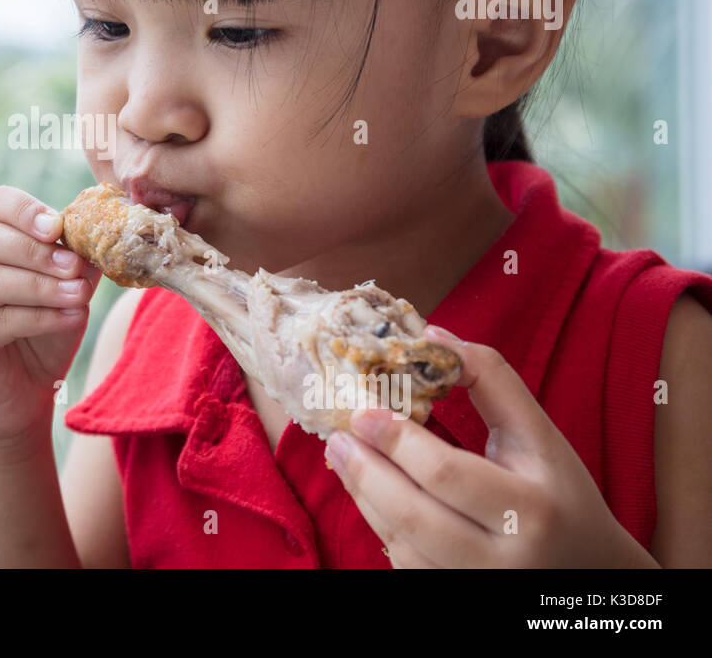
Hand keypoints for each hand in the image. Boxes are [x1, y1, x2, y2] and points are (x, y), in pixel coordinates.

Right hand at [0, 185, 102, 447]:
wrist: (20, 395)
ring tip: (78, 295)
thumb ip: (74, 262)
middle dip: (36, 252)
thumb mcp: (65, 290)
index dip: (25, 210)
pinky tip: (68, 318)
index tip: (58, 226)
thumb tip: (94, 235)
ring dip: (40, 286)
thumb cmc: (40, 334)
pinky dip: (37, 317)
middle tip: (75, 266)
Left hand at [324, 325, 658, 567]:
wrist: (590, 575)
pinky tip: (370, 494)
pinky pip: (405, 566)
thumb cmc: (562, 495)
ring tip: (344, 458)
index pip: (447, 475)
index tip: (365, 412)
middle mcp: (503, 559)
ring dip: (365, 498)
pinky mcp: (457, 596)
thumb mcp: (541, 437)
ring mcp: (477, 585)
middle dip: (367, 472)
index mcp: (531, 509)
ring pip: (403, 545)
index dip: (398, 442)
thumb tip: (433, 334)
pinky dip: (381, 527)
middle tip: (340, 437)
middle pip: (415, 515)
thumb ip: (493, 382)